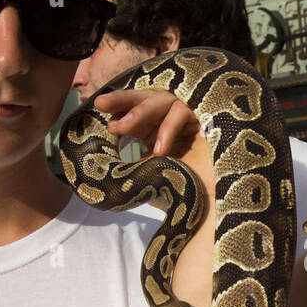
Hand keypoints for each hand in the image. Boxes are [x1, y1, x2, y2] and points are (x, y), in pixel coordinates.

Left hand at [93, 88, 212, 203]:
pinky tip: (160, 150)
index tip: (98, 112)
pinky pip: (182, 113)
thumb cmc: (178, 195)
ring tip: (122, 127)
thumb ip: (129, 164)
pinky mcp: (205, 122)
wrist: (208, 208)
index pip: (130, 112)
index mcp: (150, 133)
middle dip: (122, 99)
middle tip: (102, 102)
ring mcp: (187, 121)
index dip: (115, 109)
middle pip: (145, 98)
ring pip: (163, 100)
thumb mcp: (145, 178)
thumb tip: (105, 157)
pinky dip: (168, 129)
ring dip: (140, 112)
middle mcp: (167, 123)